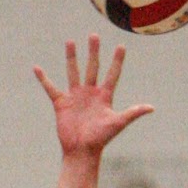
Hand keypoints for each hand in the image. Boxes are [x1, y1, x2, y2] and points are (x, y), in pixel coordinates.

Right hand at [34, 34, 153, 157]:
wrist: (81, 151)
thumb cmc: (100, 139)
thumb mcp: (117, 123)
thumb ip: (133, 113)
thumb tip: (151, 108)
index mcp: (104, 96)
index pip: (113, 74)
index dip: (117, 61)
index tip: (121, 46)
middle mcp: (90, 93)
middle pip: (93, 67)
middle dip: (93, 51)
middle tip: (94, 35)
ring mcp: (75, 97)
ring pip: (73, 72)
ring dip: (72, 57)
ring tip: (70, 41)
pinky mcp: (61, 103)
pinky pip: (51, 88)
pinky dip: (43, 79)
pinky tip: (37, 68)